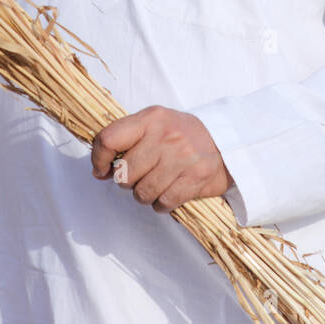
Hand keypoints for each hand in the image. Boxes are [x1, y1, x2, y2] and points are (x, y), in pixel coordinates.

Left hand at [91, 105, 231, 213]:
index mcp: (151, 118)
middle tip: (138, 176)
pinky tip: (167, 193)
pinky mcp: (196, 178)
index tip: (101, 170)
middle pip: (124, 173)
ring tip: (153, 185)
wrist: (225, 141)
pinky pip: (163, 203)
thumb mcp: (155, 123)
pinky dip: (161, 204)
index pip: (109, 139)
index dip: (98, 159)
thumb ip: (126, 138)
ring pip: (142, 192)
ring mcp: (182, 157)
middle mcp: (166, 136)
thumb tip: (100, 170)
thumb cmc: (181, 134)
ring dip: (144, 195)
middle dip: (126, 181)